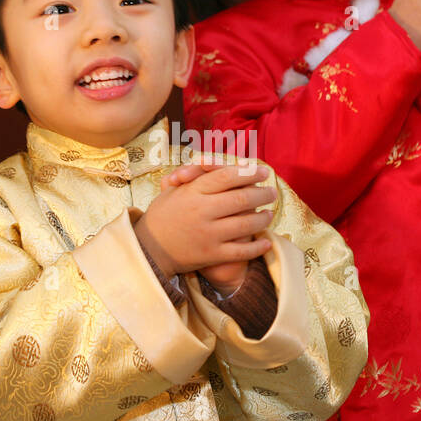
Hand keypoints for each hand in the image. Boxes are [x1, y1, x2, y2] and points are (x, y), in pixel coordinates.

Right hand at [159, 159, 256, 292]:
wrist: (148, 248)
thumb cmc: (163, 215)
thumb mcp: (173, 190)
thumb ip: (197, 176)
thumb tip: (224, 164)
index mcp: (192, 192)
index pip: (227, 177)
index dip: (249, 173)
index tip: (263, 172)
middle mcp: (201, 211)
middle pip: (241, 198)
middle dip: (262, 194)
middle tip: (272, 192)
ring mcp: (208, 234)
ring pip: (245, 224)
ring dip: (263, 218)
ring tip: (269, 213)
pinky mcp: (211, 255)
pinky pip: (240, 251)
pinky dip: (256, 247)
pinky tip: (266, 242)